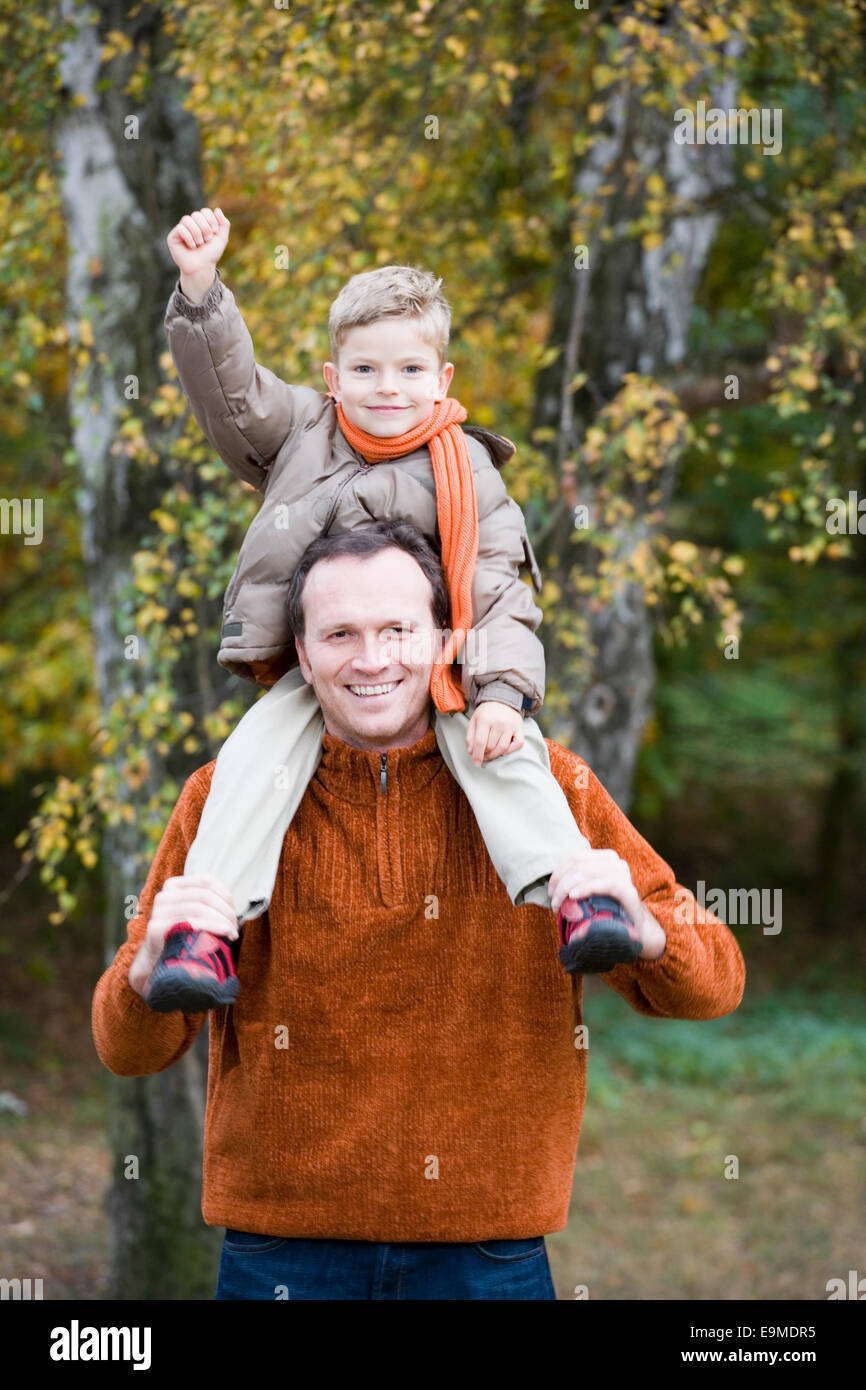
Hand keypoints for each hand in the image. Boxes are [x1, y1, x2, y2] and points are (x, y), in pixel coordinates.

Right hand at [127, 873, 237, 997]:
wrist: (158, 960)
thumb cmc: (184, 935)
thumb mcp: (195, 914)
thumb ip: (208, 903)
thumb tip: (232, 904)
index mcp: (174, 886)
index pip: (206, 880)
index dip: (225, 894)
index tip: (234, 911)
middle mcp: (164, 895)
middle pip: (204, 896)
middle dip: (225, 910)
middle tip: (235, 926)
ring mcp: (158, 912)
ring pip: (198, 908)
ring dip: (221, 921)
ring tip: (232, 933)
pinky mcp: (157, 929)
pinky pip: (190, 923)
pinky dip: (212, 927)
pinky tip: (224, 935)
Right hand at [166, 206, 229, 298]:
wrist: (202, 268)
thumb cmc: (210, 255)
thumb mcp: (221, 239)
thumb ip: (224, 224)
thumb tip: (217, 209)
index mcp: (201, 223)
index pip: (205, 211)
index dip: (211, 219)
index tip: (215, 232)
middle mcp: (190, 225)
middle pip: (196, 215)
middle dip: (205, 228)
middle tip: (207, 240)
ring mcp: (181, 230)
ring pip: (187, 220)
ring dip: (197, 233)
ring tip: (199, 244)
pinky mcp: (173, 237)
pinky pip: (180, 228)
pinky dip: (188, 237)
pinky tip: (191, 246)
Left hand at [465, 700, 524, 766]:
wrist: (502, 699)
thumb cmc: (486, 712)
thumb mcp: (474, 721)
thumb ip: (470, 737)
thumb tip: (471, 753)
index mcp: (485, 719)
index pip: (480, 742)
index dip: (477, 755)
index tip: (476, 763)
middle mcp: (499, 722)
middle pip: (491, 747)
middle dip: (485, 753)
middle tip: (483, 753)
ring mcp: (511, 726)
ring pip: (503, 748)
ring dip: (495, 755)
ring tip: (490, 753)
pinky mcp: (520, 728)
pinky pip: (517, 745)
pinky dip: (510, 751)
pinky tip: (503, 750)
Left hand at [547, 849, 665, 960]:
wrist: (636, 931)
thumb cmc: (608, 911)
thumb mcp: (589, 894)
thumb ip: (576, 883)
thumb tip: (551, 886)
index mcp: (605, 858)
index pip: (575, 857)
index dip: (558, 872)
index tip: (550, 891)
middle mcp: (615, 862)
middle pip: (578, 864)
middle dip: (560, 882)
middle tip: (553, 902)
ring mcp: (623, 875)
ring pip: (587, 872)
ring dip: (566, 888)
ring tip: (558, 905)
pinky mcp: (628, 891)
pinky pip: (604, 883)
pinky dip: (586, 888)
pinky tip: (573, 896)